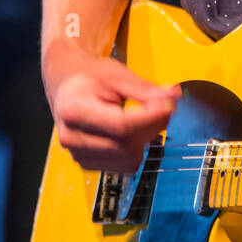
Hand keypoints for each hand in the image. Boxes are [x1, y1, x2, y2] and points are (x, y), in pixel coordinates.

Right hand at [43, 40, 181, 172]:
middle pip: (126, 146)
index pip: (122, 126)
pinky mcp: (88, 164)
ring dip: (145, 140)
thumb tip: (173, 96)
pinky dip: (135, 150)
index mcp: (75, 110)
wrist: (69, 87)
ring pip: (128, 161)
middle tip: (161, 107)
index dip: (152, 118)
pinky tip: (131, 131)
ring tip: (141, 117)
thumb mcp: (117, 75)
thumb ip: (145, 89)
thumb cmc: (90, 78)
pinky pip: (124, 166)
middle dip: (152, 127)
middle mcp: (73, 137)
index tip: (169, 105)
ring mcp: (79, 155)